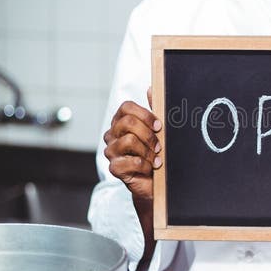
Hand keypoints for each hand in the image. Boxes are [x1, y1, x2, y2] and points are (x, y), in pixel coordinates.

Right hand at [103, 88, 161, 202]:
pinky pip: (130, 161)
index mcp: (120, 122)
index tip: (159, 126)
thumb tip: (151, 88)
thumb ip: (154, 110)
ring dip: (148, 150)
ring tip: (155, 157)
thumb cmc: (155, 153)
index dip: (145, 114)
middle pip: (128, 123)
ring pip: (129, 141)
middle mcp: (112, 134)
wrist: (154, 181)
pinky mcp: (114, 168)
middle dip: (148, 134)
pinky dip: (145, 164)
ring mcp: (111, 151)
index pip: (126, 107)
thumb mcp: (157, 130)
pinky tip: (151, 167)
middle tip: (159, 145)